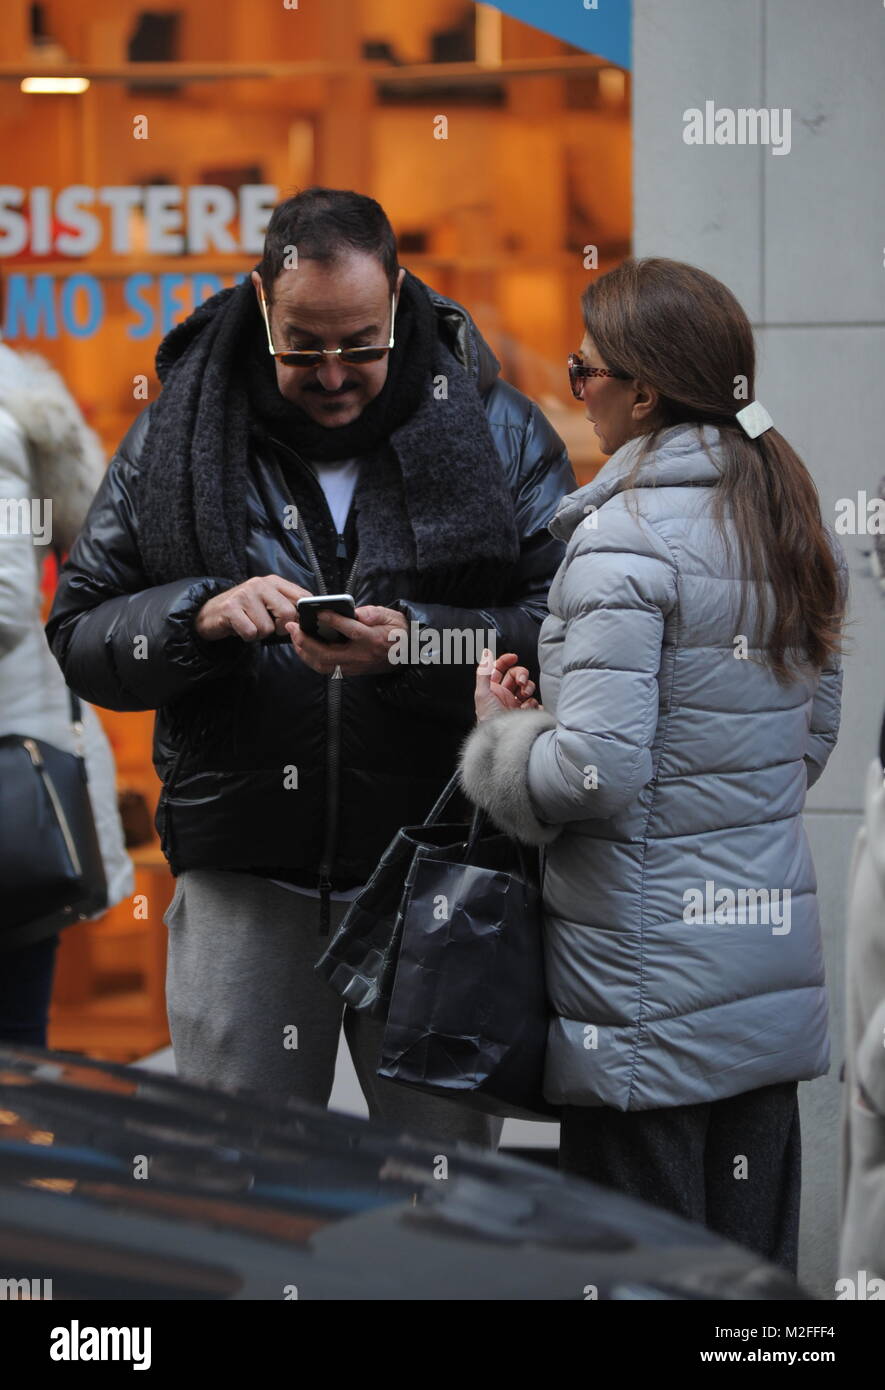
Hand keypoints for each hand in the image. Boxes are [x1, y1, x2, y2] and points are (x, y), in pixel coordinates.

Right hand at [195, 575, 313, 642]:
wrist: (210, 613)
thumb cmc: (245, 611)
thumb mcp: (268, 602)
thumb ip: (288, 605)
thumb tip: (307, 620)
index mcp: (273, 581)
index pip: (302, 596)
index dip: (302, 615)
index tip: (294, 623)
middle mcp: (260, 584)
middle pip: (287, 613)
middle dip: (280, 628)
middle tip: (268, 626)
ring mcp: (245, 595)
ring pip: (267, 627)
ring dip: (260, 633)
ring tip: (250, 624)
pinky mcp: (231, 608)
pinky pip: (251, 633)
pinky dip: (247, 637)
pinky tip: (241, 628)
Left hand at [287, 604, 408, 675]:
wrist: (407, 654)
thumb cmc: (397, 631)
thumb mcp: (391, 616)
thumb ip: (374, 613)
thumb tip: (356, 612)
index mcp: (373, 639)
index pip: (350, 630)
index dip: (333, 620)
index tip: (319, 612)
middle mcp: (361, 656)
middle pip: (327, 653)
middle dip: (305, 641)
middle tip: (292, 627)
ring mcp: (354, 666)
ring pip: (323, 664)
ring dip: (304, 652)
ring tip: (294, 637)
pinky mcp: (350, 672)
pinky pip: (326, 669)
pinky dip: (311, 659)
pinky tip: (303, 648)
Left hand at [474, 650, 541, 721]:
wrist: (500, 740)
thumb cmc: (488, 719)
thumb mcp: (482, 694)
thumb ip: (483, 672)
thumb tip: (485, 653)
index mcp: (493, 689)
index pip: (500, 669)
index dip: (506, 661)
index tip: (514, 657)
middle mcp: (504, 695)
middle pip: (517, 675)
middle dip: (522, 675)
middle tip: (521, 683)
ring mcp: (516, 704)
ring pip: (527, 687)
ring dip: (528, 689)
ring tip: (525, 699)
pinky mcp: (526, 713)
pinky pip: (535, 703)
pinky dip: (534, 705)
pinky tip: (529, 710)